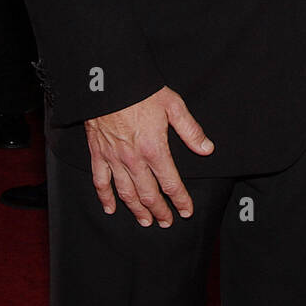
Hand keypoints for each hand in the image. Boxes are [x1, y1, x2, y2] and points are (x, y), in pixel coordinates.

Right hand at [85, 86, 213, 225]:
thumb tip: (206, 149)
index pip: (171, 184)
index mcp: (154, 149)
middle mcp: (134, 159)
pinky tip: (111, 208)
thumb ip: (190, 130)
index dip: (180, 200)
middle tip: (166, 222)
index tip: (186, 211)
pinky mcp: (98, 154)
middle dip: (159, 211)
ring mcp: (114, 159)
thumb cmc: (141, 91)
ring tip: (145, 221)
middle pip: (148, 194)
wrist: (109, 83)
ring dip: (136, 210)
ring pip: (126, 193)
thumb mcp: (173, 105)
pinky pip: (100, 182)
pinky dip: (105, 198)